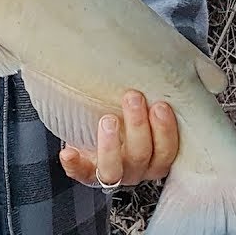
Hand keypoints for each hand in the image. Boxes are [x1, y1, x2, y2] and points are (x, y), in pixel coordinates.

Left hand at [59, 90, 178, 188]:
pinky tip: (68, 152)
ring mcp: (112, 174)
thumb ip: (153, 97)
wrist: (97, 132)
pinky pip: (80, 173)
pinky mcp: (87, 174)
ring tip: (107, 119)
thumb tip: (158, 63)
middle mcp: (136, 169)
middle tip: (132, 97)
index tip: (160, 105)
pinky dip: (75, 164)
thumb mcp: (145, 108)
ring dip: (110, 145)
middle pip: (141, 156)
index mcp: (156, 157)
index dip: (166, 131)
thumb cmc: (128, 117)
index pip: (167, 151)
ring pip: (114, 170)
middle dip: (138, 126)